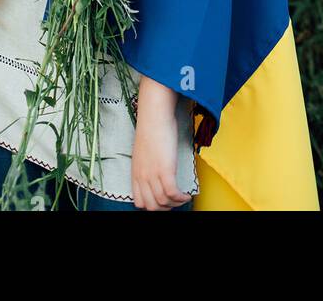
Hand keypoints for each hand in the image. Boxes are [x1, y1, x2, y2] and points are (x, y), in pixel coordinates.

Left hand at [131, 93, 192, 210]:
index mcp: (135, 173)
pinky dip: (181, 198)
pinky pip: (172, 194)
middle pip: (151, 207)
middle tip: (175, 202)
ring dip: (175, 204)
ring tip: (183, 198)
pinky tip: (187, 195)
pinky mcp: (165, 170)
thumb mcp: (143, 151)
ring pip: (163, 203)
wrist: (154, 115)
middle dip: (164, 208)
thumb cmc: (151, 128)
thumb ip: (146, 165)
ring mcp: (153, 175)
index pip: (139, 202)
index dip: (152, 206)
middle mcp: (142, 177)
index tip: (163, 202)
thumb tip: (155, 172)